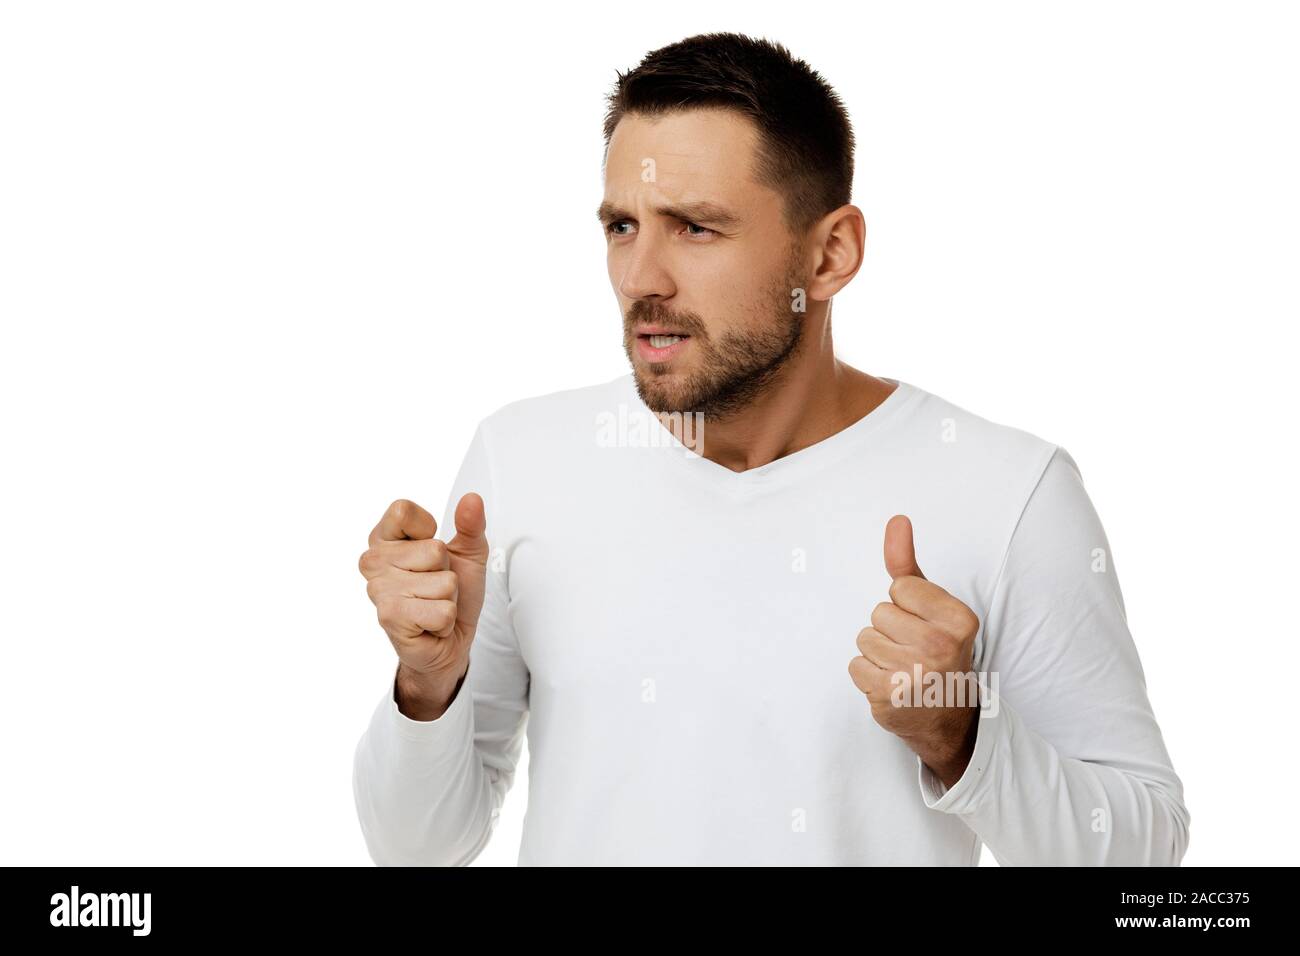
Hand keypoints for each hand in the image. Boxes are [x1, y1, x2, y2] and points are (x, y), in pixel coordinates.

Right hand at [358, 494, 489, 686]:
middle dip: (447, 573)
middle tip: (434, 588)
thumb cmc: (451, 594)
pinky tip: (430, 625)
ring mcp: (378, 590)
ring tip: (432, 606)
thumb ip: (470, 525)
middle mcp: (373, 562)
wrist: (449, 641)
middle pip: (434, 549)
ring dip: (448, 598)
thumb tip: (472, 499)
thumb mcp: (468, 554)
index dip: (430, 532)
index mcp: (384, 539)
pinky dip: (446, 620)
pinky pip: (442, 610)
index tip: (430, 553)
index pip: (403, 511)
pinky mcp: (389, 617)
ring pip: (442, 582)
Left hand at [848, 515, 980, 788]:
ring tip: (903, 667)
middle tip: (913, 650)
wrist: (947, 717)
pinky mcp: (891, 697)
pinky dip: (867, 676)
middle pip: (879, 612)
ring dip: (877, 653)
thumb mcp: (932, 605)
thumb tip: (896, 519)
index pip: (900, 588)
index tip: (925, 625)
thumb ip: (908, 563)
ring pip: (864, 638)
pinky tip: (891, 684)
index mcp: (959, 619)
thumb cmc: (936, 650)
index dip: (906, 605)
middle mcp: (941, 647)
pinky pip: (855, 665)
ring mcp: (916, 674)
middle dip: (890, 629)